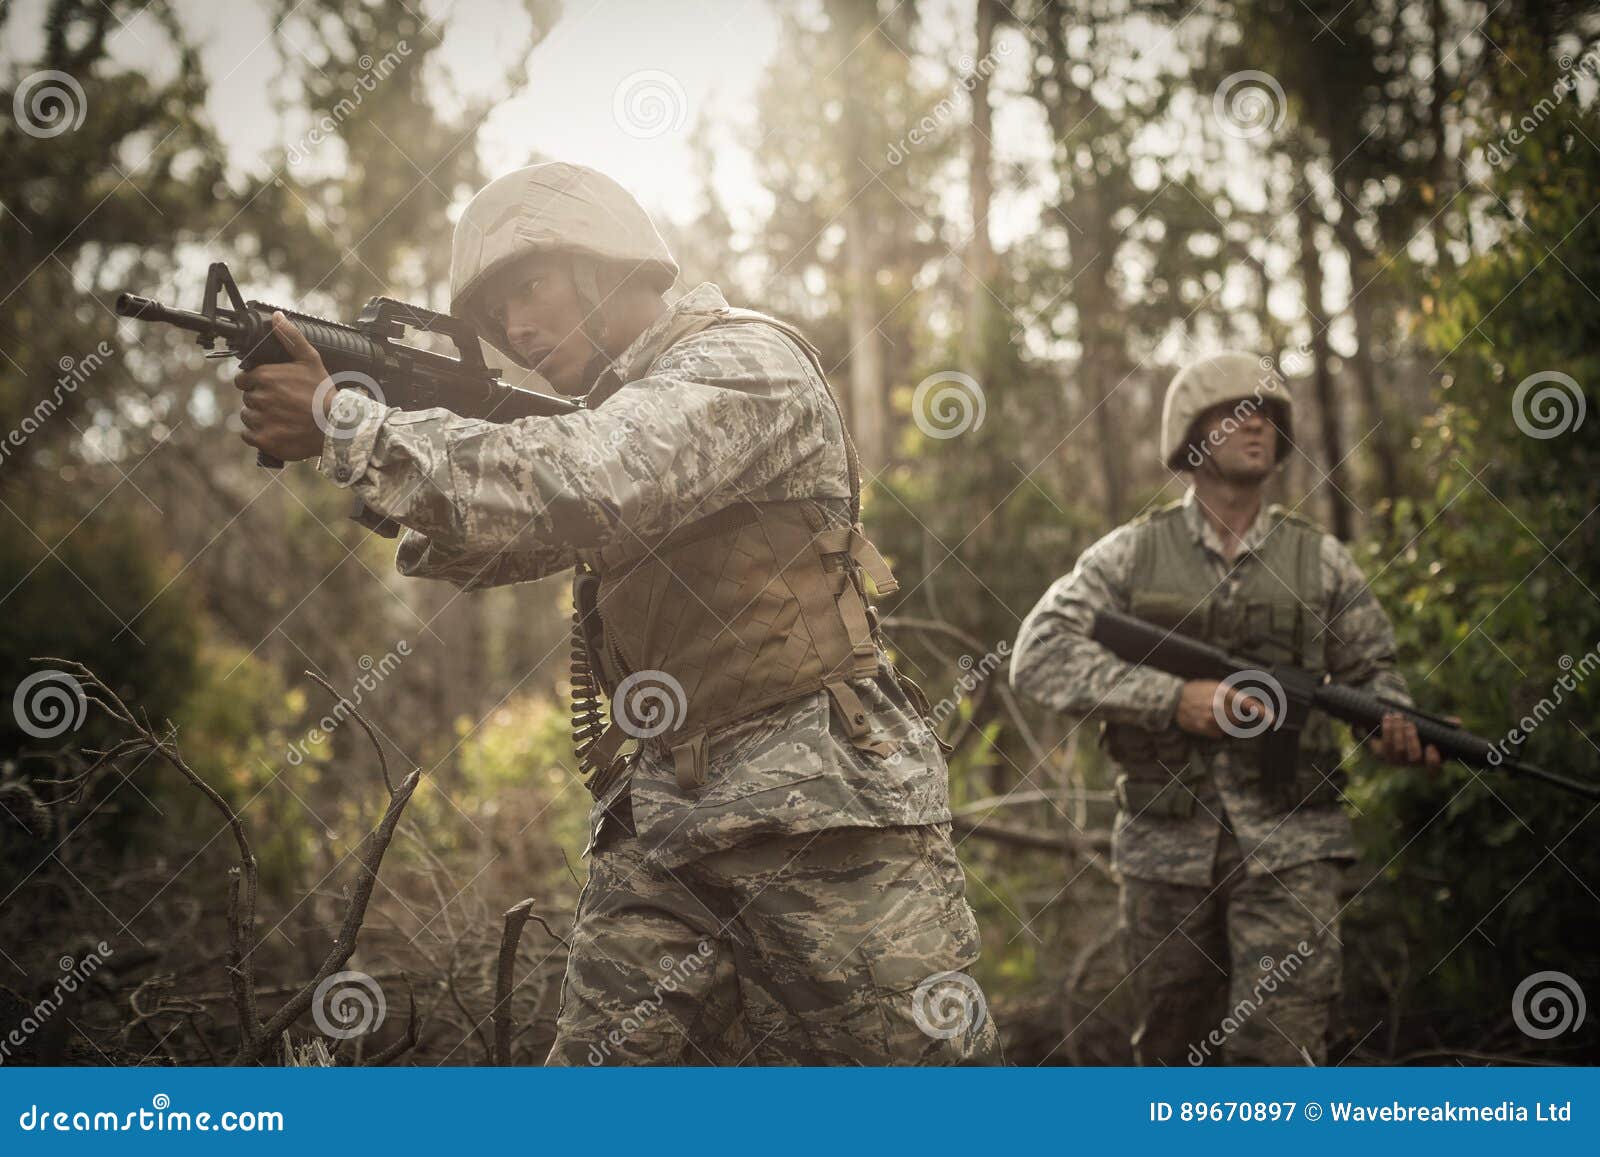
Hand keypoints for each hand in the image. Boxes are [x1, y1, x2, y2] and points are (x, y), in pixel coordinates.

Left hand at [235, 312, 333, 461]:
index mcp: (265, 376)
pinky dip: (259, 434)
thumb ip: (290, 337)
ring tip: (281, 418)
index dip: (256, 383)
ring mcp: (261, 419)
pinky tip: (276, 430)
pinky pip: (249, 436)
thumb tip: (277, 316)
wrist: (337, 427)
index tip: (273, 389)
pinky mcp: (264, 439)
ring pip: (247, 417)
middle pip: (247, 398)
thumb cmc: (324, 393)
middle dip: (261, 400)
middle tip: (282, 404)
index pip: (243, 379)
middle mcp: (259, 397)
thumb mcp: (310, 359)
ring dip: (259, 417)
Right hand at [1174, 679, 1273, 737]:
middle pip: (1239, 718)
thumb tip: (1248, 708)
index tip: (1273, 719)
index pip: (1247, 703)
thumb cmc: (1196, 691)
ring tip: (1212, 715)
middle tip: (1223, 710)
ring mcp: (1211, 717)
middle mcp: (1219, 705)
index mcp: (1223, 691)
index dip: (1262, 712)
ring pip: (1229, 727)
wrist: (1174, 698)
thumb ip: (1231, 696)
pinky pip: (1218, 733)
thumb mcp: (1215, 686)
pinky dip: (1215, 729)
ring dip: (1225, 723)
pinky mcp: (1204, 727)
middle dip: (1235, 716)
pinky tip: (1206, 720)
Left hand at [1366, 710, 1443, 769]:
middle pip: (1414, 757)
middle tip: (1410, 723)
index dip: (1433, 761)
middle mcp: (1413, 763)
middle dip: (1412, 739)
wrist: (1392, 732)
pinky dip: (1387, 729)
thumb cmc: (1417, 731)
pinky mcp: (1384, 755)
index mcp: (1428, 759)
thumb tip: (1457, 721)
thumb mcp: (1430, 728)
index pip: (1433, 769)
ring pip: (1398, 749)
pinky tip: (1387, 718)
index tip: (1432, 746)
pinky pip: (1385, 744)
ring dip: (1397, 731)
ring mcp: (1398, 761)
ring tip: (1397, 716)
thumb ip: (1442, 725)